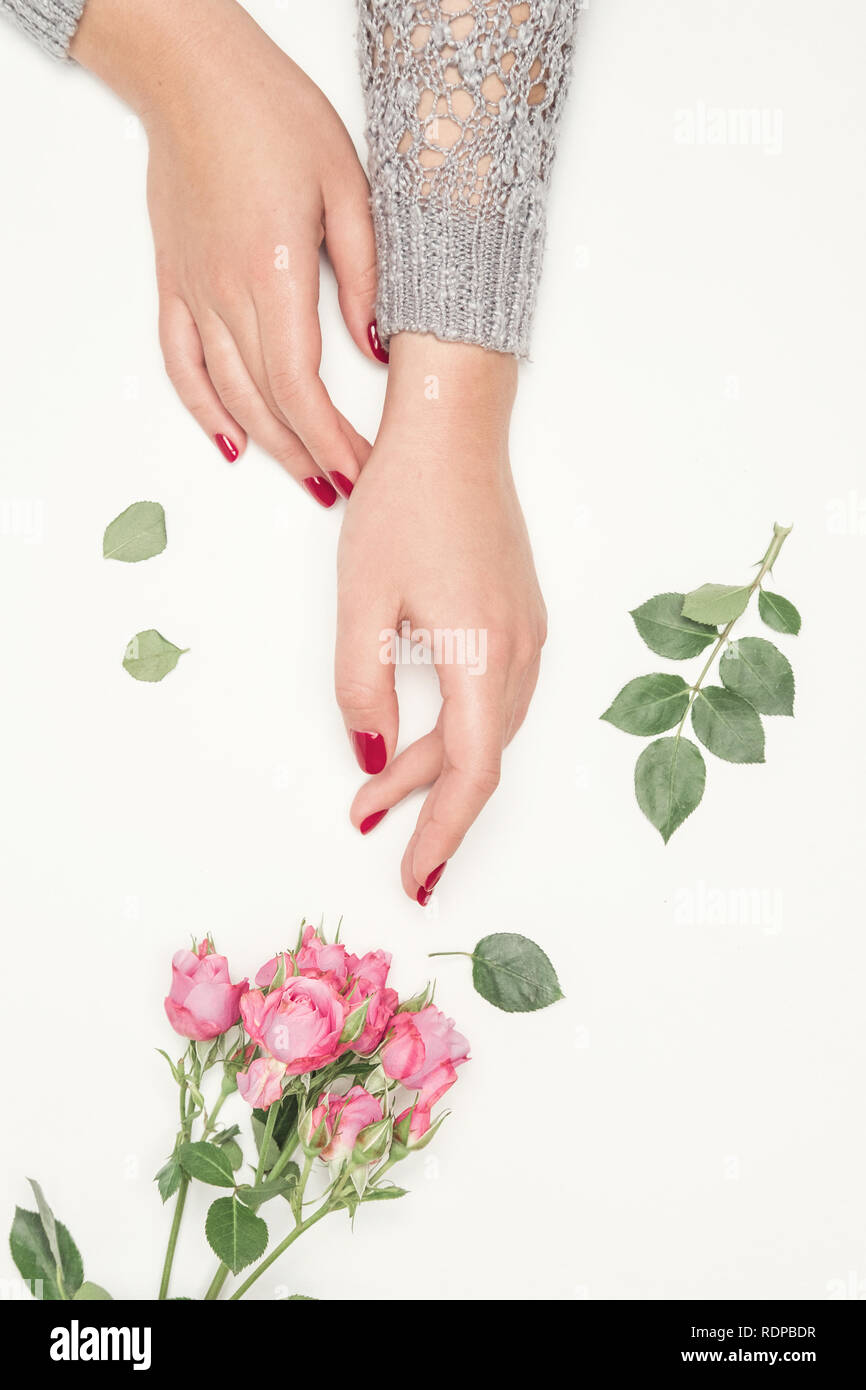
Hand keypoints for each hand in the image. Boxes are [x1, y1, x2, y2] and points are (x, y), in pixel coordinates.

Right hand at [72, 0, 381, 504]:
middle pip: (268, 401)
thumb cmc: (276, 115)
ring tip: (303, 478)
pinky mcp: (174, 282)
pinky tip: (228, 441)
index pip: (301, 385)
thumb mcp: (349, 186)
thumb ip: (366, 274)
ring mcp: (194, 290)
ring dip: (266, 445)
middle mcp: (226, 291)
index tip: (360, 470)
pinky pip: (181, 361)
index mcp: (274, 271)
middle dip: (309, 454)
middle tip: (344, 488)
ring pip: (226, 392)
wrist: (196, 75)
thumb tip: (375, 345)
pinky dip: (202, 408)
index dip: (330, 439)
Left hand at [336, 335, 546, 903]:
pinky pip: (493, 693)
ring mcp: (527, 631)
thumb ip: (364, 688)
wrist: (453, 427)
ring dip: (438, 762)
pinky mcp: (518, 614)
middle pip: (479, 754)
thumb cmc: (404, 502)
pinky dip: (456, 724)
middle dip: (427, 800)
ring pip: (487, 726)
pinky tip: (419, 725)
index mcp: (483, 654)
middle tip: (367, 820)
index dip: (443, 832)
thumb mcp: (362, 601)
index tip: (414, 876)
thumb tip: (377, 757)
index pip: (471, 772)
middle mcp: (521, 651)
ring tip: (380, 783)